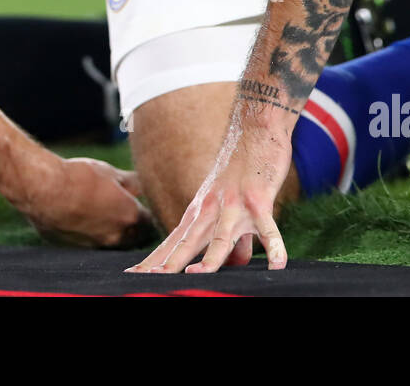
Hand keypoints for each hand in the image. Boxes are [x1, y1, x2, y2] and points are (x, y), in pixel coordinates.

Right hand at [22, 157, 155, 249]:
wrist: (44, 189)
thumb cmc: (80, 177)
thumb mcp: (110, 173)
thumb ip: (131, 183)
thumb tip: (144, 182)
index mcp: (130, 216)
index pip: (151, 222)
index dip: (149, 214)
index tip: (144, 206)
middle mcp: (116, 236)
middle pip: (135, 239)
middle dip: (135, 229)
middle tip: (129, 214)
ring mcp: (95, 246)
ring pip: (113, 245)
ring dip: (113, 234)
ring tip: (104, 216)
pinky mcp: (75, 249)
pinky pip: (90, 245)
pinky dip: (91, 236)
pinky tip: (83, 221)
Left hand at [127, 127, 291, 273]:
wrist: (255, 129)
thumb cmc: (240, 169)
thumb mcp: (225, 204)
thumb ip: (226, 234)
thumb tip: (236, 263)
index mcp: (198, 211)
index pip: (171, 241)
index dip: (154, 260)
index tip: (132, 276)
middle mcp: (210, 209)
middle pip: (187, 242)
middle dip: (169, 263)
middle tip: (150, 280)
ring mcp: (234, 205)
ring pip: (221, 238)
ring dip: (210, 258)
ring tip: (196, 275)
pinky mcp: (259, 201)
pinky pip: (268, 229)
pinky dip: (274, 248)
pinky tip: (277, 266)